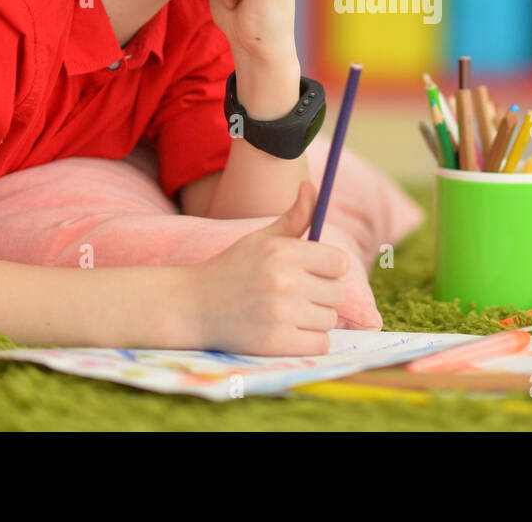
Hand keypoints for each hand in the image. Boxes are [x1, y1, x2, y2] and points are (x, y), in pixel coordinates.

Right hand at [185, 181, 349, 355]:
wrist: (191, 306)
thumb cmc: (232, 269)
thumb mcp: (261, 239)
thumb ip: (294, 217)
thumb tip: (312, 186)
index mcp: (283, 251)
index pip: (340, 263)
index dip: (329, 269)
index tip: (313, 274)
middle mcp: (284, 281)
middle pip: (338, 293)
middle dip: (321, 295)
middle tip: (295, 296)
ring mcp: (280, 314)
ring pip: (330, 320)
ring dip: (314, 320)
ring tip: (286, 313)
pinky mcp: (276, 343)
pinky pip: (320, 344)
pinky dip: (309, 341)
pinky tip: (287, 332)